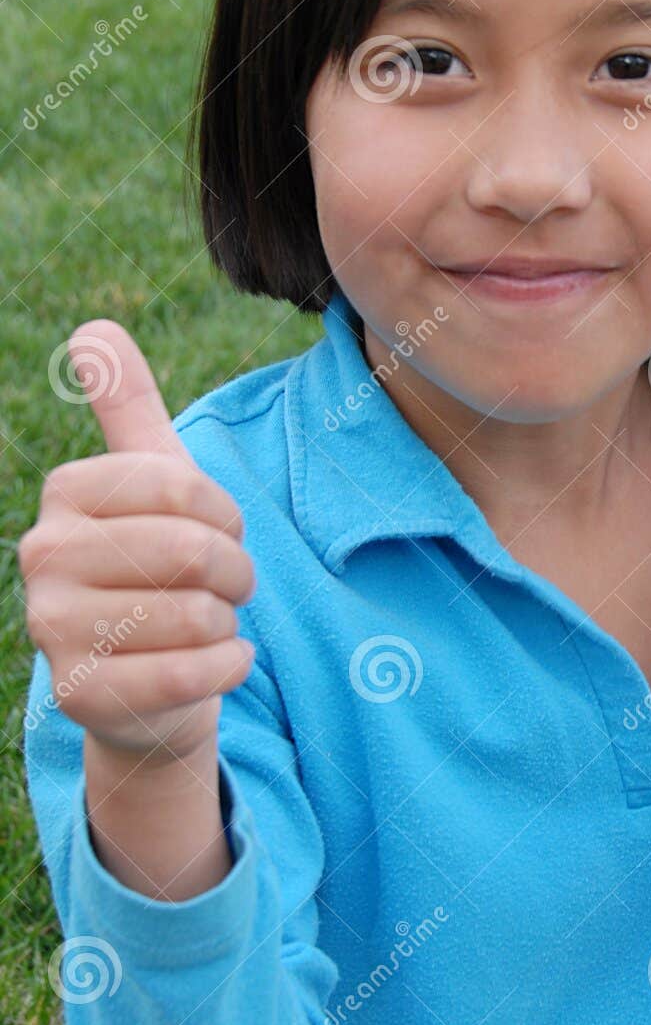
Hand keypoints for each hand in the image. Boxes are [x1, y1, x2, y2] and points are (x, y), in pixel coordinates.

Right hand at [19, 320, 256, 763]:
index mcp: (66, 493)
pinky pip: (192, 672)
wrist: (148, 683)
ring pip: (198, 615)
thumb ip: (128, 408)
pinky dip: (229, 667)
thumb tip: (94, 328)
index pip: (184, 487)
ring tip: (206, 626)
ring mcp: (53, 629)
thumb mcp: (151, 484)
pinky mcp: (81, 696)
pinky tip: (218, 662)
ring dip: (228, 624)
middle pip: (193, 552)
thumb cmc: (159, 570)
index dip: (226, 517)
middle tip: (222, 588)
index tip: (217, 533)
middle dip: (234, 574)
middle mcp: (42, 556)